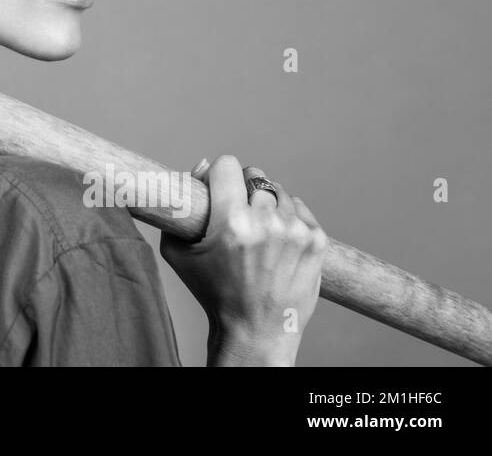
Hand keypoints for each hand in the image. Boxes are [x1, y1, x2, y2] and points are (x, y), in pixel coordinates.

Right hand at [159, 155, 328, 365]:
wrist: (256, 331)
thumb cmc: (213, 292)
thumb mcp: (178, 253)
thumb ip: (179, 207)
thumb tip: (201, 165)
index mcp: (231, 223)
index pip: (227, 165)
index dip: (217, 174)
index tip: (216, 188)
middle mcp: (267, 223)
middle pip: (254, 175)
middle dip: (243, 189)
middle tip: (237, 213)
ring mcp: (296, 231)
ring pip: (277, 190)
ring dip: (266, 202)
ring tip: (258, 231)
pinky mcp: (317, 240)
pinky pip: (298, 207)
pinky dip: (287, 216)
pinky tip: (276, 240)